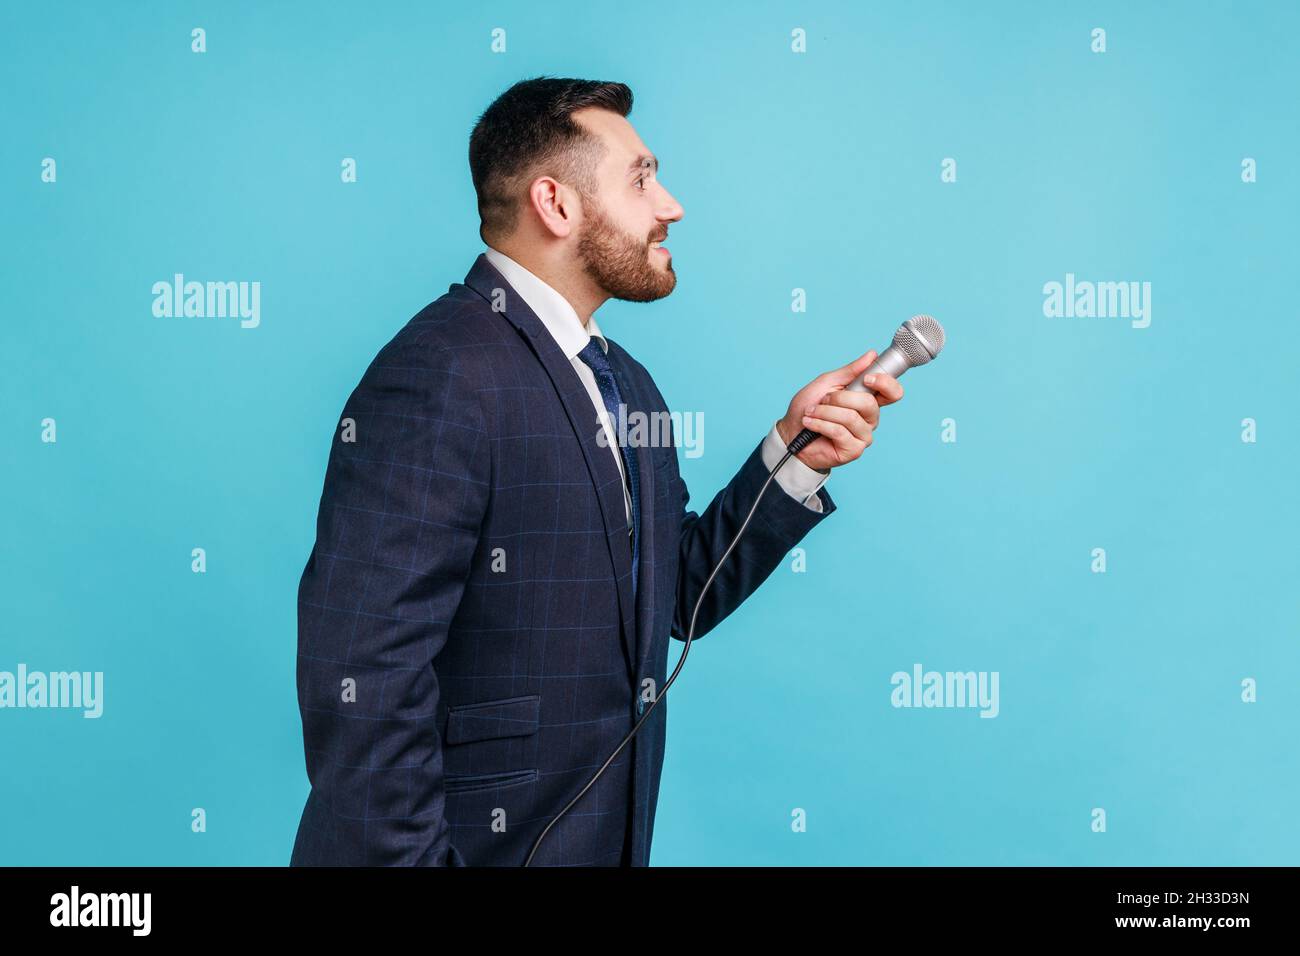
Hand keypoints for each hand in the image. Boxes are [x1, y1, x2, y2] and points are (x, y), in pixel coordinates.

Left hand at [775, 349, 903, 471]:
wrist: (791, 433)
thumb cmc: (808, 407)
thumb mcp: (827, 383)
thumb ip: (850, 371)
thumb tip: (871, 355)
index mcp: (868, 399)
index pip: (892, 392)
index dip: (885, 383)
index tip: (867, 378)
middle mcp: (869, 418)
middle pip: (869, 403)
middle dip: (839, 398)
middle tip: (823, 400)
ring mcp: (863, 435)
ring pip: (851, 417)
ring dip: (825, 412)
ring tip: (812, 413)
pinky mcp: (854, 450)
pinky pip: (840, 431)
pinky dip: (820, 424)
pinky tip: (810, 423)